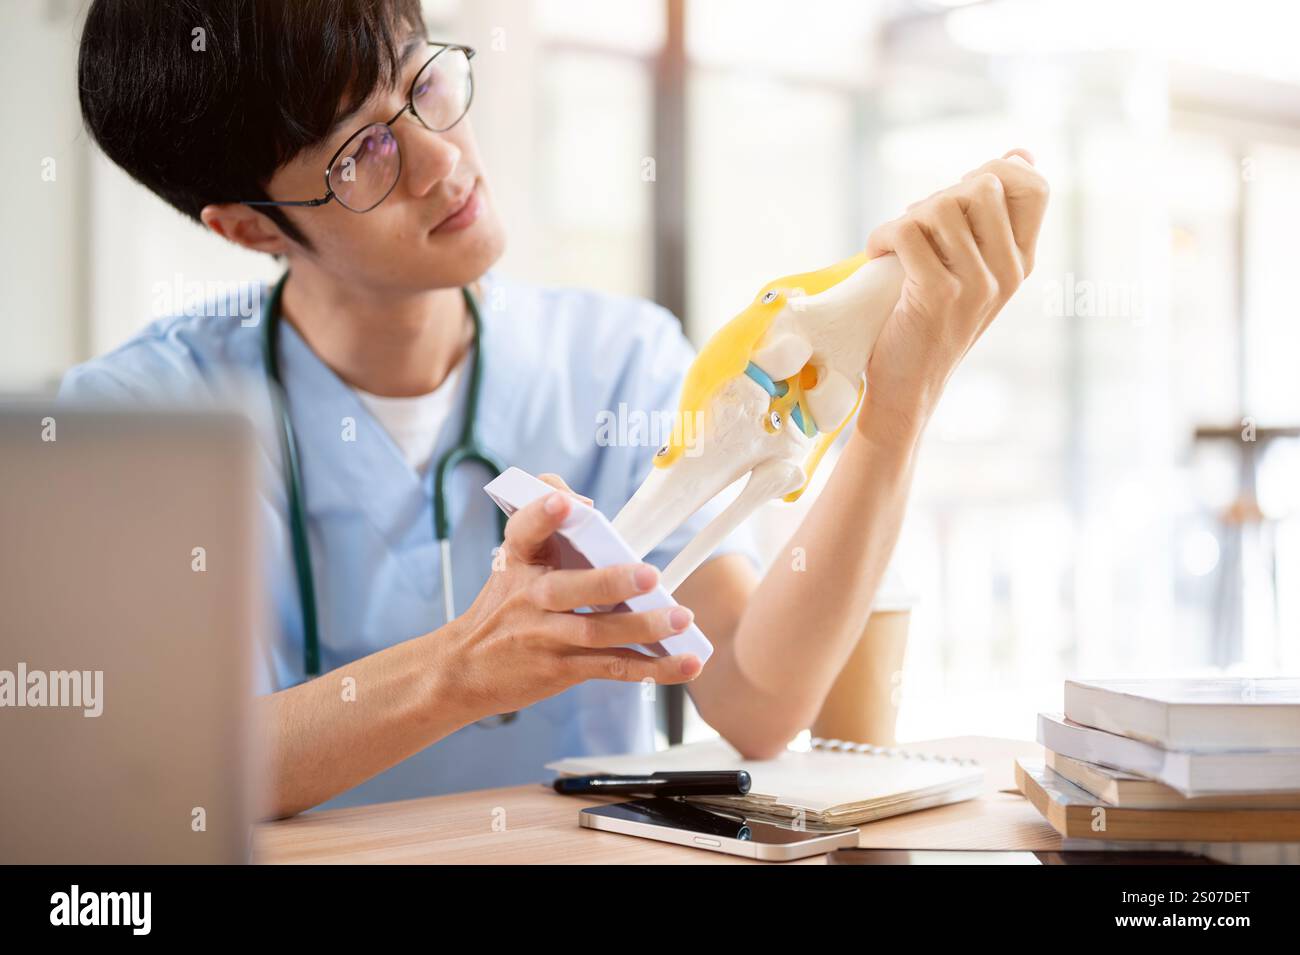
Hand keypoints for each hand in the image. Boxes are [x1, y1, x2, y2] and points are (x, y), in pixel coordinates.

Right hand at [441, 473, 702, 722]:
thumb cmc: (501, 607)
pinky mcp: (561, 668)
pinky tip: (686, 664)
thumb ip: (545, 525)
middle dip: (610, 582)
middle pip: (569, 589)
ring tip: (681, 619)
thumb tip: (586, 504)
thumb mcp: (512, 561)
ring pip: (597, 632)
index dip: (542, 514)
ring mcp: (545, 636)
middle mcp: (529, 598)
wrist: (462, 669)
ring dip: (643, 627)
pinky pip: (612, 667)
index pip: (524, 530)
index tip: (563, 502)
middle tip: (649, 575)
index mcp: (518, 561)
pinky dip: (653, 667)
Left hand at [858, 148, 1048, 447]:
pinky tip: (876, 254)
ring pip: (942, 207)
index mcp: (1021, 261)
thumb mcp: (974, 270)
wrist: (908, 387)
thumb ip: (993, 220)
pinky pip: (908, 233)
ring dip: (906, 217)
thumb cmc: (931, 324)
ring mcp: (977, 284)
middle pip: (984, 186)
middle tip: (914, 225)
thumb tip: (1021, 153)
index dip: (994, 171)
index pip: (1034, 186)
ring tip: (893, 244)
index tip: (958, 192)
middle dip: (939, 194)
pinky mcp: (938, 295)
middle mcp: (1008, 271)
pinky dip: (882, 236)